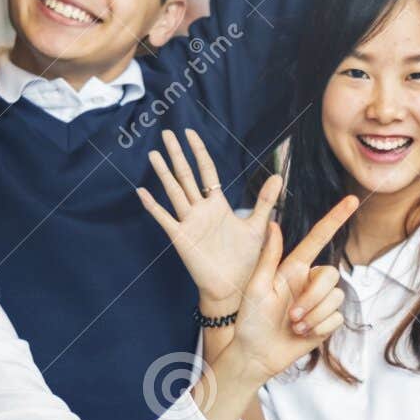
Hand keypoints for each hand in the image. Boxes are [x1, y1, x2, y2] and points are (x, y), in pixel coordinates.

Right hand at [137, 129, 281, 311]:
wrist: (233, 286)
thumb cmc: (245, 259)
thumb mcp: (258, 226)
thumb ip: (265, 201)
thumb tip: (277, 176)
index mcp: (217, 204)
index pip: (206, 171)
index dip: (198, 151)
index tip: (190, 133)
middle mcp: (201, 210)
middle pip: (186, 176)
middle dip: (177, 154)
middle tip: (167, 132)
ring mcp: (189, 222)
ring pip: (174, 191)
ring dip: (164, 173)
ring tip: (154, 154)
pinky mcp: (181, 237)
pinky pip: (164, 218)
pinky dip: (153, 206)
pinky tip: (142, 192)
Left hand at [229, 195, 358, 383]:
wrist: (256, 355)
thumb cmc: (250, 321)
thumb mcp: (256, 287)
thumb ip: (268, 257)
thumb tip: (273, 223)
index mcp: (292, 268)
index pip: (318, 239)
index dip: (335, 219)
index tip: (352, 200)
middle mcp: (308, 282)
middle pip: (331, 275)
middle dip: (314, 298)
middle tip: (292, 315)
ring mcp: (318, 302)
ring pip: (335, 298)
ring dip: (314, 316)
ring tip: (294, 326)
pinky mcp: (326, 321)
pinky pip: (337, 317)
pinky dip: (320, 327)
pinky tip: (303, 334)